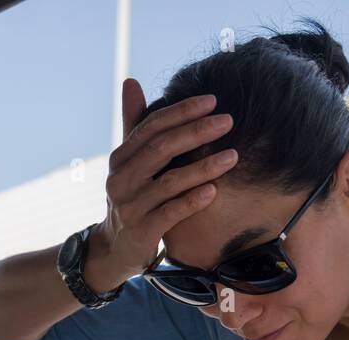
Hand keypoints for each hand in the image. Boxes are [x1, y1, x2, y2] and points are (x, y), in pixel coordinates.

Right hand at [84, 78, 238, 292]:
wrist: (115, 249)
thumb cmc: (131, 199)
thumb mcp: (128, 163)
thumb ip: (133, 124)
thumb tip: (130, 81)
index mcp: (120, 158)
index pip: (151, 126)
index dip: (181, 112)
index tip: (212, 101)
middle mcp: (121, 179)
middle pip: (162, 148)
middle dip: (197, 132)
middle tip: (228, 121)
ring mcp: (130, 206)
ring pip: (170, 181)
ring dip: (204, 167)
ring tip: (233, 156)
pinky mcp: (142, 230)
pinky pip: (171, 212)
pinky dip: (193, 200)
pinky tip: (215, 191)